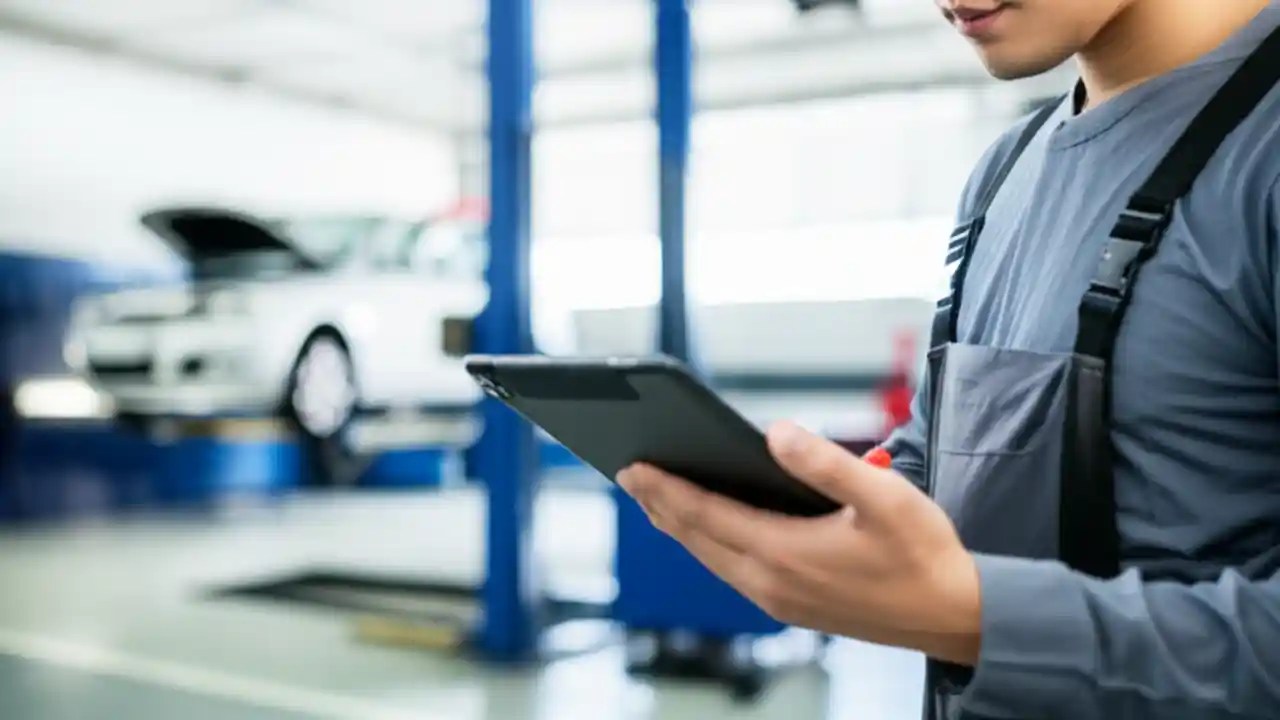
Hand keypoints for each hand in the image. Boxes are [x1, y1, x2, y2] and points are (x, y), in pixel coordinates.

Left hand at [616, 421, 981, 665]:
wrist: (954, 617)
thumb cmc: (924, 554)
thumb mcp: (885, 497)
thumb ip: (826, 462)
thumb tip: (775, 432)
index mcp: (785, 553)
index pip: (704, 514)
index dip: (665, 487)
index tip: (632, 464)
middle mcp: (771, 582)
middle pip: (696, 538)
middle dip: (659, 504)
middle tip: (628, 473)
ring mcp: (778, 600)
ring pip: (710, 558)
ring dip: (679, 527)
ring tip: (655, 497)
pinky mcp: (791, 607)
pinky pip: (731, 571)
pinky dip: (707, 544)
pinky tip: (707, 529)